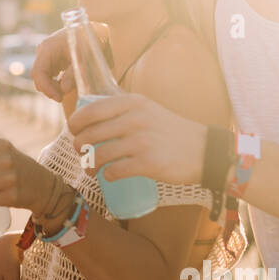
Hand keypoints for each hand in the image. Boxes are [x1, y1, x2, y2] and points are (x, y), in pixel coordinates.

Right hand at [30, 22, 107, 100]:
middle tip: (65, 96)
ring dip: (53, 86)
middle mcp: (44, 50)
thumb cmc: (91, 42)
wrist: (96, 31)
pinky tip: (67, 83)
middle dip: (50, 89)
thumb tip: (64, 90)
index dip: (46, 88)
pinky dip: (55, 82)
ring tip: (69, 89)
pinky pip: (47, 74)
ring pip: (42, 77)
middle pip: (38, 76)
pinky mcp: (51, 58)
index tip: (59, 98)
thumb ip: (74, 74)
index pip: (38, 72)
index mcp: (49, 47)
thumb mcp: (85, 58)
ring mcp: (46, 54)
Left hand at [67, 93, 205, 186]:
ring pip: (99, 155)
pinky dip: (107, 176)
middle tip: (80, 152)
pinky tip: (108, 176)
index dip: (75, 123)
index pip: (91, 110)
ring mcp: (141, 141)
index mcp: (132, 103)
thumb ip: (123, 110)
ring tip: (90, 169)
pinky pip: (114, 171)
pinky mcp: (147, 163)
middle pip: (90, 134)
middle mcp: (135, 119)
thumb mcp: (148, 110)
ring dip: (89, 165)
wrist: (204, 151)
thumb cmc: (172, 131)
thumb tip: (91, 117)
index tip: (73, 131)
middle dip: (78, 146)